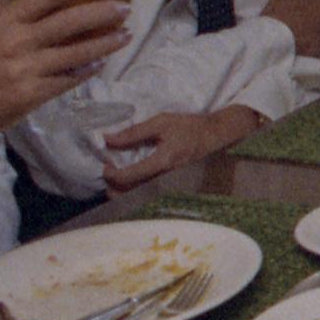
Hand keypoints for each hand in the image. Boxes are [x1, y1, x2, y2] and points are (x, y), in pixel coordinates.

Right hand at [0, 0, 132, 152]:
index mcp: (3, 21)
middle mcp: (18, 42)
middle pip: (72, 20)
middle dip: (104, 11)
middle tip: (124, 7)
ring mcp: (27, 70)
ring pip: (78, 51)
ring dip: (106, 42)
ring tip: (125, 34)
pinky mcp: (33, 95)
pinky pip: (69, 79)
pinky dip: (88, 70)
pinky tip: (100, 63)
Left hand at [97, 104, 262, 190]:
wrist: (215, 136)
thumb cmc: (189, 127)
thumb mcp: (161, 122)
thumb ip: (134, 132)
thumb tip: (107, 139)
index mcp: (162, 162)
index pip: (128, 177)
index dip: (111, 173)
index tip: (105, 164)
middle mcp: (165, 178)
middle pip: (129, 194)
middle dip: (112, 188)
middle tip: (107, 174)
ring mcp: (168, 185)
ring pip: (137, 197)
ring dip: (121, 192)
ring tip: (115, 178)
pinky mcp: (170, 185)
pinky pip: (146, 193)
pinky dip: (133, 190)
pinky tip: (130, 180)